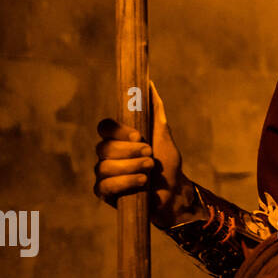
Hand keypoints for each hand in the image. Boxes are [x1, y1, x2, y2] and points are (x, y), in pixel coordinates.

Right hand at [93, 80, 190, 228]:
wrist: (174, 193)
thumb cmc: (168, 163)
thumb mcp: (164, 135)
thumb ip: (156, 112)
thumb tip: (150, 85)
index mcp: (119, 139)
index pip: (104, 127)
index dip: (117, 130)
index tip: (138, 135)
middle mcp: (108, 155)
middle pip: (104, 148)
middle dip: (130, 152)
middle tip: (149, 155)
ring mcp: (104, 174)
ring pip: (104, 167)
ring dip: (131, 168)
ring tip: (149, 170)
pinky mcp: (105, 192)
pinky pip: (105, 186)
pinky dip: (125, 183)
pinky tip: (142, 183)